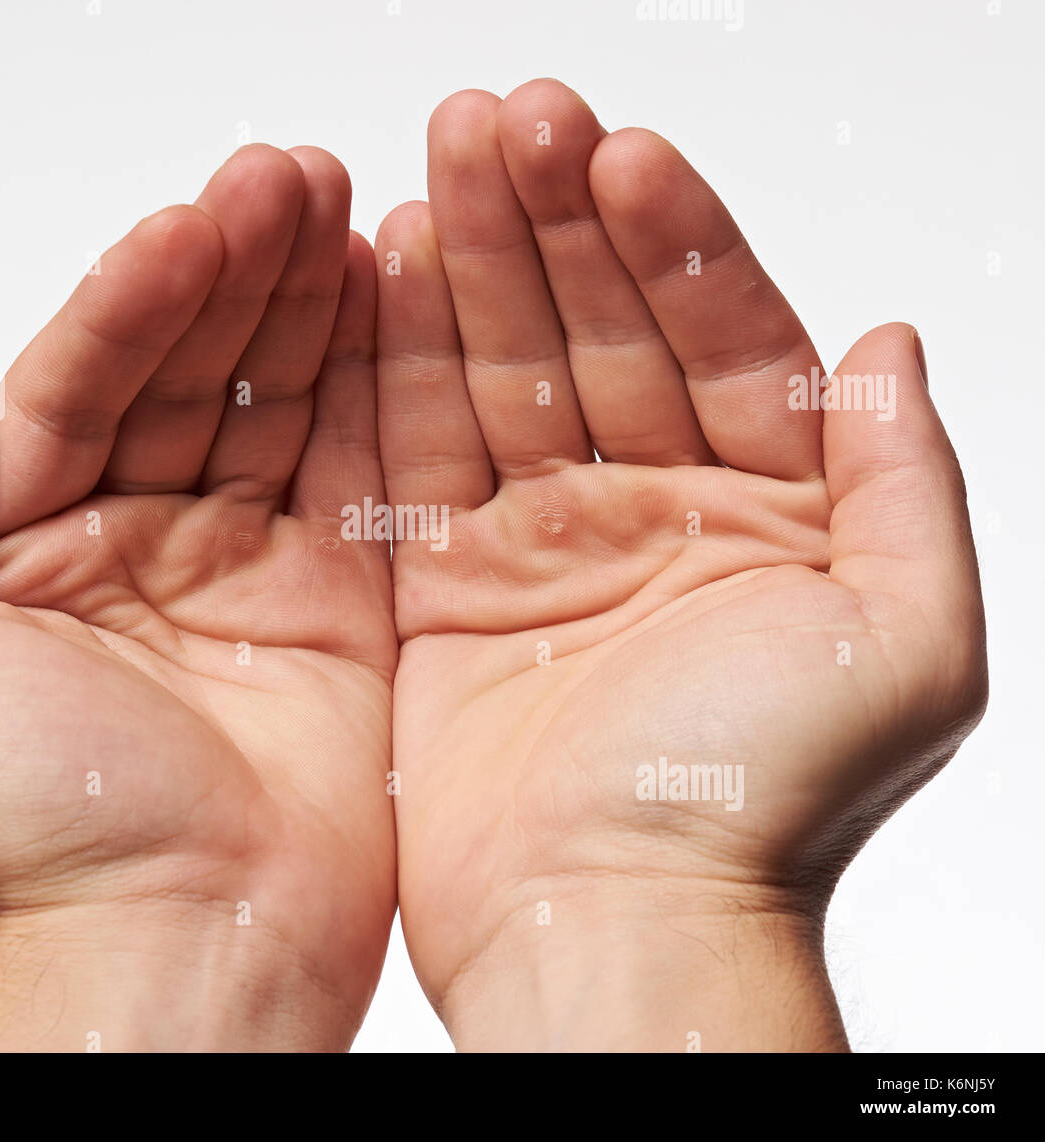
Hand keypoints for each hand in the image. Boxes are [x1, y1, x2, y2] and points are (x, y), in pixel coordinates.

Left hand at [0, 145, 396, 1050]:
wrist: (184, 946)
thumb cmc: (37, 841)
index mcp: (29, 552)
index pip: (83, 384)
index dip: (135, 297)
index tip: (194, 222)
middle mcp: (140, 547)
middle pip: (189, 375)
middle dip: (236, 271)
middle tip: (289, 181)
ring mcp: (246, 569)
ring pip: (276, 404)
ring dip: (307, 304)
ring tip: (342, 208)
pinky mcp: (337, 603)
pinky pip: (357, 473)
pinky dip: (375, 391)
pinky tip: (389, 308)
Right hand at [376, 81, 986, 1049]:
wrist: (612, 924)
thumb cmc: (757, 807)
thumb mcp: (906, 643)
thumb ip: (905, 486)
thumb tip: (889, 348)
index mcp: (765, 515)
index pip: (721, 338)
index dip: (673, 241)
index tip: (622, 156)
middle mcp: (652, 514)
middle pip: (600, 334)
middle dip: (556, 222)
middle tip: (510, 122)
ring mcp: (543, 543)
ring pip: (504, 372)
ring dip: (475, 266)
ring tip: (442, 163)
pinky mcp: (447, 584)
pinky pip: (419, 449)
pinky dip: (401, 365)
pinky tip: (389, 273)